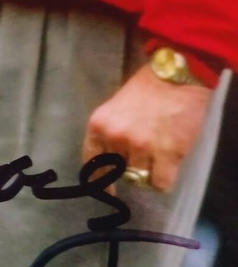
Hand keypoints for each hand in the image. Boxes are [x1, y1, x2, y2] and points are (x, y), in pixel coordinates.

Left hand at [82, 64, 211, 191]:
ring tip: (157, 161)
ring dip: (148, 175)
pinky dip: (164, 180)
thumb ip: (108, 135)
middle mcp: (116, 138)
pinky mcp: (168, 152)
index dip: (98, 180)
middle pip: (117, 173)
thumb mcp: (114, 110)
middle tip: (140, 161)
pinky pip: (161, 182)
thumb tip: (109, 163)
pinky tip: (167, 169)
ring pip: (139, 179)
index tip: (105, 189)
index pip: (91, 164)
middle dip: (127, 171)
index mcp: (98, 126)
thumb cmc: (145, 91)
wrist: (175, 77)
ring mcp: (142, 146)